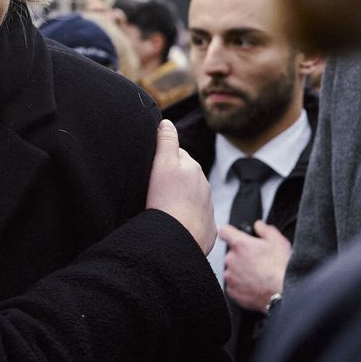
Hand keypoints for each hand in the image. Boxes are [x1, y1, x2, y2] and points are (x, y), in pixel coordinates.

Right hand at [146, 119, 216, 253]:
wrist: (179, 239)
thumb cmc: (166, 201)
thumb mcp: (162, 165)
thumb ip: (166, 141)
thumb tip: (167, 123)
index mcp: (192, 168)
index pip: (178, 155)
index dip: (164, 160)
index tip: (153, 170)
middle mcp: (204, 186)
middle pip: (186, 176)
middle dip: (175, 180)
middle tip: (156, 189)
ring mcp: (207, 208)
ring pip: (192, 198)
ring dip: (181, 200)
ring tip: (164, 208)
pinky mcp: (206, 228)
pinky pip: (195, 219)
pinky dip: (187, 219)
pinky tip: (174, 224)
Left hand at [220, 220, 290, 311]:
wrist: (284, 293)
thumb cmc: (282, 269)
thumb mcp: (278, 241)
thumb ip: (265, 229)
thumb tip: (258, 225)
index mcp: (240, 245)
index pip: (225, 232)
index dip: (230, 233)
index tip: (233, 236)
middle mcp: (231, 259)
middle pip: (232, 253)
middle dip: (242, 256)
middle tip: (258, 261)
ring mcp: (230, 276)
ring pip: (233, 269)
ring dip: (241, 271)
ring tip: (258, 275)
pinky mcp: (232, 291)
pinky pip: (234, 285)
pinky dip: (242, 285)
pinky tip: (255, 285)